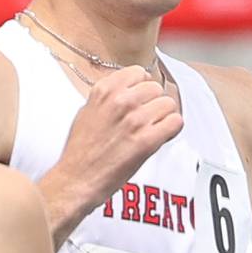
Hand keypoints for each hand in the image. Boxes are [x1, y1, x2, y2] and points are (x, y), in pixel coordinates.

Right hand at [58, 65, 181, 208]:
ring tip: (153, 130)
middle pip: (156, 88)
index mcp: (104, 91)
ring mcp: (134, 120)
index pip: (139, 72)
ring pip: (168, 104)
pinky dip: (171, 130)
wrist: (76, 180)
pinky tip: (160, 138)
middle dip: (153, 103)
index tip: (141, 99)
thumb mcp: (86, 111)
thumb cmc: (80, 151)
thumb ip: (108, 97)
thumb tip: (128, 90)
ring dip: (163, 117)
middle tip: (147, 120)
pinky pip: (175, 122)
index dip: (142, 87)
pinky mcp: (146, 141)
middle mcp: (120, 101)